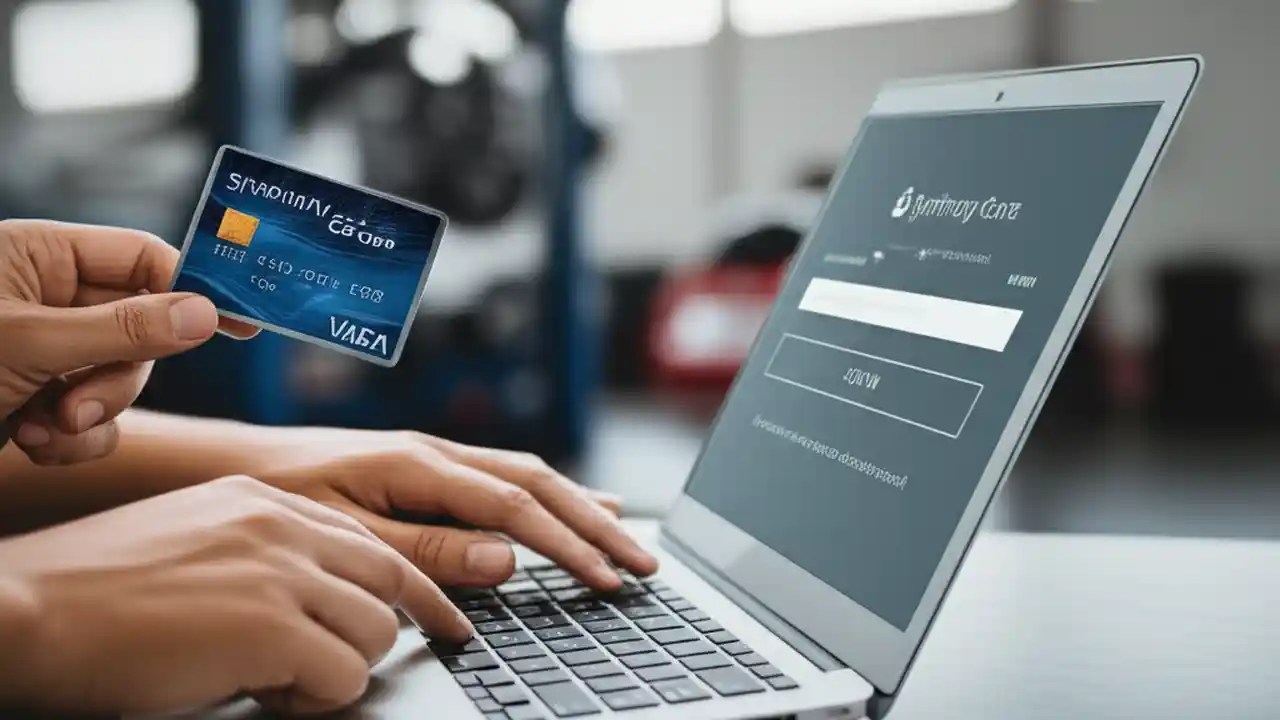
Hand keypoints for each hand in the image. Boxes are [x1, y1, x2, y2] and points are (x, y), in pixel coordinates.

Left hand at [0, 220, 254, 464]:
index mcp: (40, 256)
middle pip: (140, 331)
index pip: (142, 259)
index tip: (240, 324)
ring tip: (41, 429)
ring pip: (120, 381)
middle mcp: (47, 298)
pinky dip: (71, 442)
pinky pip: (94, 421)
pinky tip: (28, 441)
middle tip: (79, 408)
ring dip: (92, 415)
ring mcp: (46, 352)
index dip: (191, 289)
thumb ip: (123, 329)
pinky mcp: (39, 400)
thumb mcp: (31, 342)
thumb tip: (205, 314)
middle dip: (116, 379)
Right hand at [0, 475, 470, 715]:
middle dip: (410, 623)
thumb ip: (263, 553)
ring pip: (378, 630)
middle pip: (392, 577)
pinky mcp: (271, 626)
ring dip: (344, 667)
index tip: (443, 612)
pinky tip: (268, 693)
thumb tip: (318, 597)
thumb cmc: (95, 592)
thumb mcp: (195, 543)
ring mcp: (280, 571)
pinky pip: (345, 675)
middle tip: (430, 650)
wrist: (28, 608)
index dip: (413, 582)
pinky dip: (318, 697)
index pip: (368, 538)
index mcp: (263, 501)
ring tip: (285, 681)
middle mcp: (282, 525)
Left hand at [251, 430, 657, 589]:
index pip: (516, 507)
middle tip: (644, 565)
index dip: (569, 545)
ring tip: (628, 536)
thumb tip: (507, 560)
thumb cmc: (276, 502)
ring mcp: (435, 457)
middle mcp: (436, 453)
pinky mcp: (428, 468)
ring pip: (529, 477)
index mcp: (418, 465)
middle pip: (539, 485)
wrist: (232, 466)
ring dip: (582, 509)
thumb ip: (428, 549)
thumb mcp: (345, 535)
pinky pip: (505, 480)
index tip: (608, 579)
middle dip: (597, 526)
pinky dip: (550, 499)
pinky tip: (575, 508)